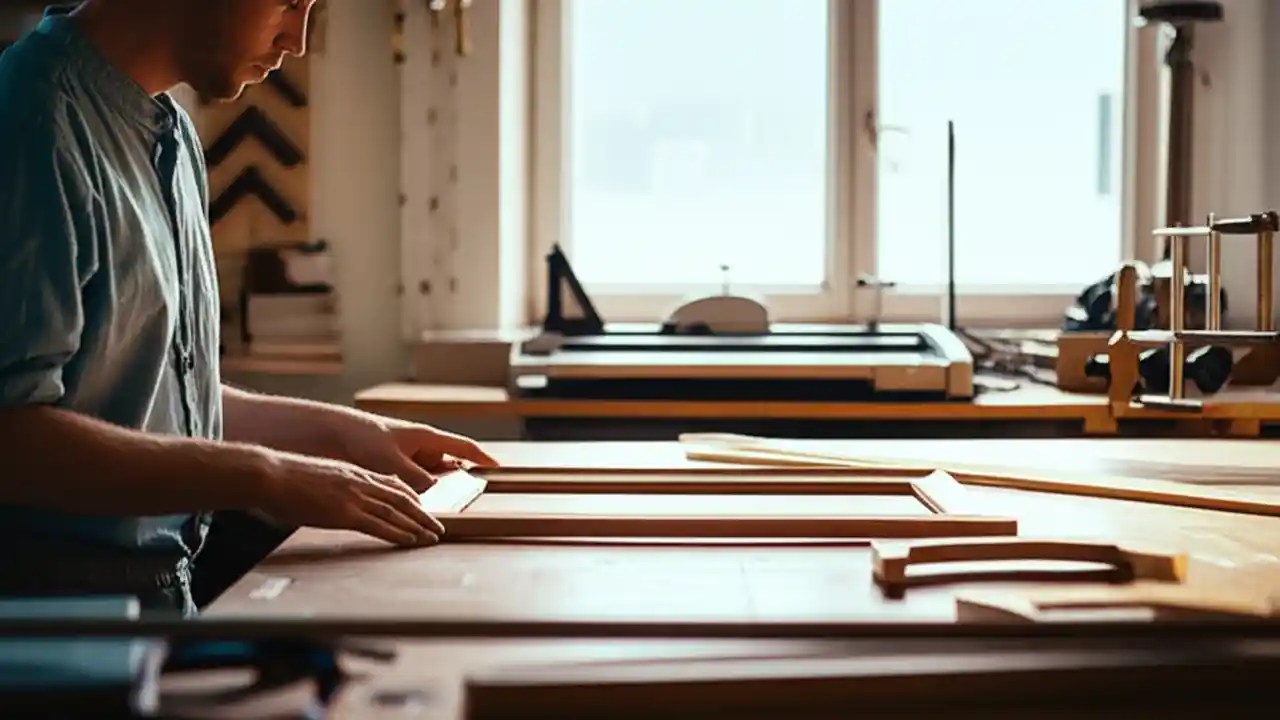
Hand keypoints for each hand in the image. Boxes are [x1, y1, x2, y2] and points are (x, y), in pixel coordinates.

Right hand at [254, 449, 444, 546]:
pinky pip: (378, 525)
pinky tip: (410, 541)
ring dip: (417, 526)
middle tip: (438, 527)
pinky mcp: (344, 513)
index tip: (422, 508)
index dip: (411, 498)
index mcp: (354, 473)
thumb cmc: (288, 479)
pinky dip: (397, 534)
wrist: (272, 474)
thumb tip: (336, 498)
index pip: (392, 484)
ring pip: (395, 513)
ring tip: (432, 537)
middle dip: (422, 514)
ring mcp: (353, 497)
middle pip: (401, 499)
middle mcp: (360, 482)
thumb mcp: (320, 477)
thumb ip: (336, 486)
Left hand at [334, 414, 498, 492]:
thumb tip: (434, 494)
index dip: (481, 457)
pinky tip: (416, 506)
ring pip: (433, 479)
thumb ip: (416, 480)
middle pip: (450, 467)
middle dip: (457, 483)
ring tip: (438, 508)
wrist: (336, 434)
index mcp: (427, 438)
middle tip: (463, 501)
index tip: (497, 467)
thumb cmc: (365, 439)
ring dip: (436, 493)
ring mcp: (411, 457)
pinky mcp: (398, 467)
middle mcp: (423, 447)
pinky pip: (417, 483)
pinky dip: (420, 494)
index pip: (463, 447)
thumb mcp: (392, 462)